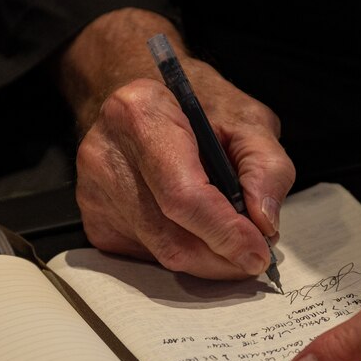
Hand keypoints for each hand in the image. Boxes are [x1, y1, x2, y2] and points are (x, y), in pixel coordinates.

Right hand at [59, 9, 294, 278]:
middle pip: (171, 237)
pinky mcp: (94, 221)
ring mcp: (93, 193)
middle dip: (221, 257)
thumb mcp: (248, 120)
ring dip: (206, 259)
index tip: (258, 253)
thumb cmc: (197, 107)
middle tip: (254, 257)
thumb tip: (264, 224)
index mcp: (140, 114)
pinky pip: (147, 257)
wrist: (141, 101)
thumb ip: (267, 168)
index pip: (182, 195)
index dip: (225, 232)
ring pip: (161, 254)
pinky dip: (183, 253)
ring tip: (231, 239)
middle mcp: (106, 155)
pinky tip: (195, 229)